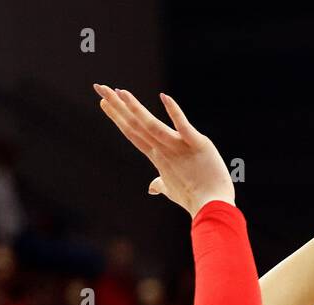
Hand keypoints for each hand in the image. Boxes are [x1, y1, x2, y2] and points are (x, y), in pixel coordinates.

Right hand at [94, 85, 233, 215]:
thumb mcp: (173, 189)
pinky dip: (174, 112)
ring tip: (120, 92)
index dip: (118, 118)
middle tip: (100, 88)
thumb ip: (161, 183)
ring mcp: (179, 147)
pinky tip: (164, 97)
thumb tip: (152, 188)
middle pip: (136, 125)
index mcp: (158, 157)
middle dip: (117, 107)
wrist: (213, 208)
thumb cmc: (194, 199)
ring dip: (135, 108)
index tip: (104, 102)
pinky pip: (184, 126)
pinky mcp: (199, 144)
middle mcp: (164, 150)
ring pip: (152, 125)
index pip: (134, 133)